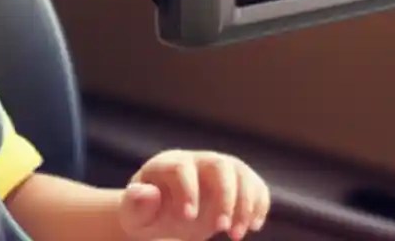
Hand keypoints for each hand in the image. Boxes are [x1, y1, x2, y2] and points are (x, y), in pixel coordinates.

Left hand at [118, 150, 269, 239]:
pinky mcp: (236, 182)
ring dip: (246, 204)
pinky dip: (260, 204)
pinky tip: (253, 226)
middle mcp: (196, 160)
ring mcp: (218, 169)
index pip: (183, 168)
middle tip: (222, 229)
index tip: (188, 218)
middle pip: (220, 165)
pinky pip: (255, 185)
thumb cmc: (146, 214)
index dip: (188, 191)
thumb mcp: (134, 215)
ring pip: (241, 173)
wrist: (162, 215)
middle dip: (226, 197)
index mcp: (168, 164)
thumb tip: (147, 193)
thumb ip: (137, 205)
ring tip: (236, 235)